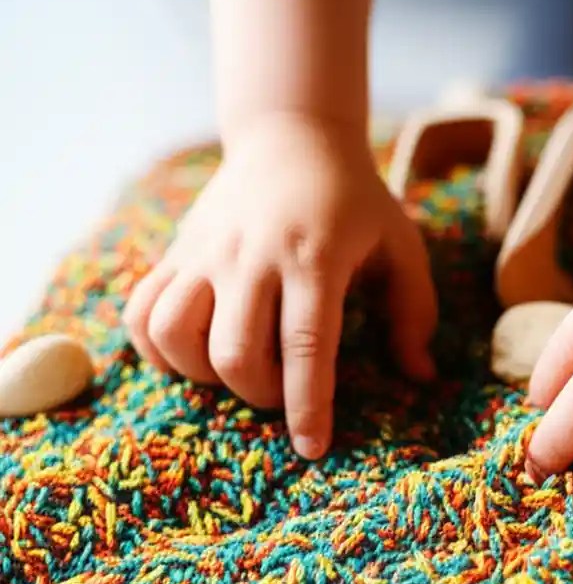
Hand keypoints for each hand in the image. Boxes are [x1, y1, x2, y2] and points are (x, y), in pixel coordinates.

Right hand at [123, 115, 437, 458]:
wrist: (292, 137)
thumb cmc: (356, 201)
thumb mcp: (401, 246)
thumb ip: (414, 312)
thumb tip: (421, 376)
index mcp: (316, 257)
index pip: (307, 346)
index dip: (308, 405)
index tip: (312, 447)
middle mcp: (253, 257)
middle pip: (236, 355)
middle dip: (262, 396)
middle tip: (286, 393)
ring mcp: (205, 254)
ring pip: (175, 337)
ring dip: (206, 376)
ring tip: (241, 369)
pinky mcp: (176, 253)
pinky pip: (140, 315)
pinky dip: (158, 350)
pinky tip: (195, 353)